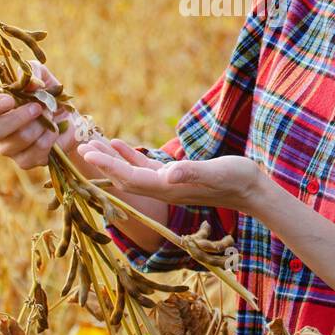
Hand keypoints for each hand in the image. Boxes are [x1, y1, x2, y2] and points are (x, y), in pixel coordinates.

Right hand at [0, 62, 77, 169]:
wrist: (70, 120)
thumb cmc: (50, 96)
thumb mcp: (44, 78)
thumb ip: (33, 72)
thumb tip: (29, 81)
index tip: (9, 100)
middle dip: (21, 117)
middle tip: (39, 107)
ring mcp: (9, 148)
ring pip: (19, 139)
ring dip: (41, 125)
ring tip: (50, 116)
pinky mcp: (25, 161)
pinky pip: (35, 153)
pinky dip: (49, 138)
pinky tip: (53, 131)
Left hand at [79, 138, 265, 216]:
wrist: (253, 190)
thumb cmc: (237, 179)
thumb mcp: (216, 172)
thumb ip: (192, 172)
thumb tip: (168, 173)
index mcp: (169, 188)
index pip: (131, 178)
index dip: (109, 166)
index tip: (88, 154)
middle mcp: (164, 188)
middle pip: (125, 177)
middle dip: (103, 163)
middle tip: (81, 146)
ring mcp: (169, 184)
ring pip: (132, 172)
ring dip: (112, 159)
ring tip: (92, 144)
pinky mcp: (176, 177)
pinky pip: (145, 168)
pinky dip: (129, 157)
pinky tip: (120, 145)